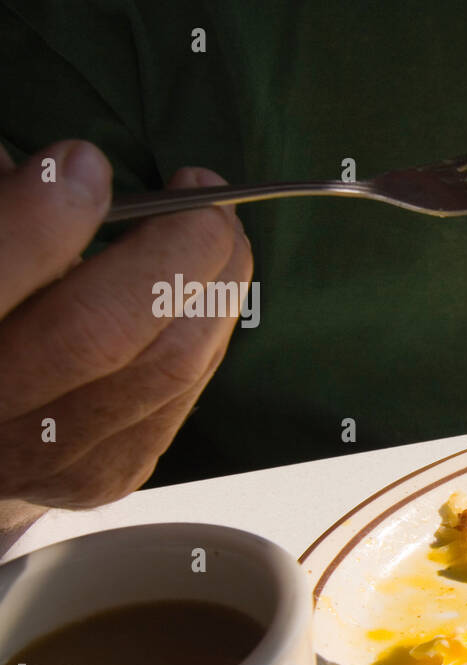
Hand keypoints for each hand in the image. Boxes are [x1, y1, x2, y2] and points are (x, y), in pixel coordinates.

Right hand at [0, 140, 251, 527]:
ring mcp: (46, 459)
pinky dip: (209, 329)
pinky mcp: (104, 474)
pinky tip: (210, 287)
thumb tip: (72, 170)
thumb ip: (5, 213)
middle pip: (101, 332)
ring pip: (166, 366)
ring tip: (220, 228)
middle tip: (201, 191)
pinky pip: (182, 393)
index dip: (41, 221)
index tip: (86, 162)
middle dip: (173, 248)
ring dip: (216, 286)